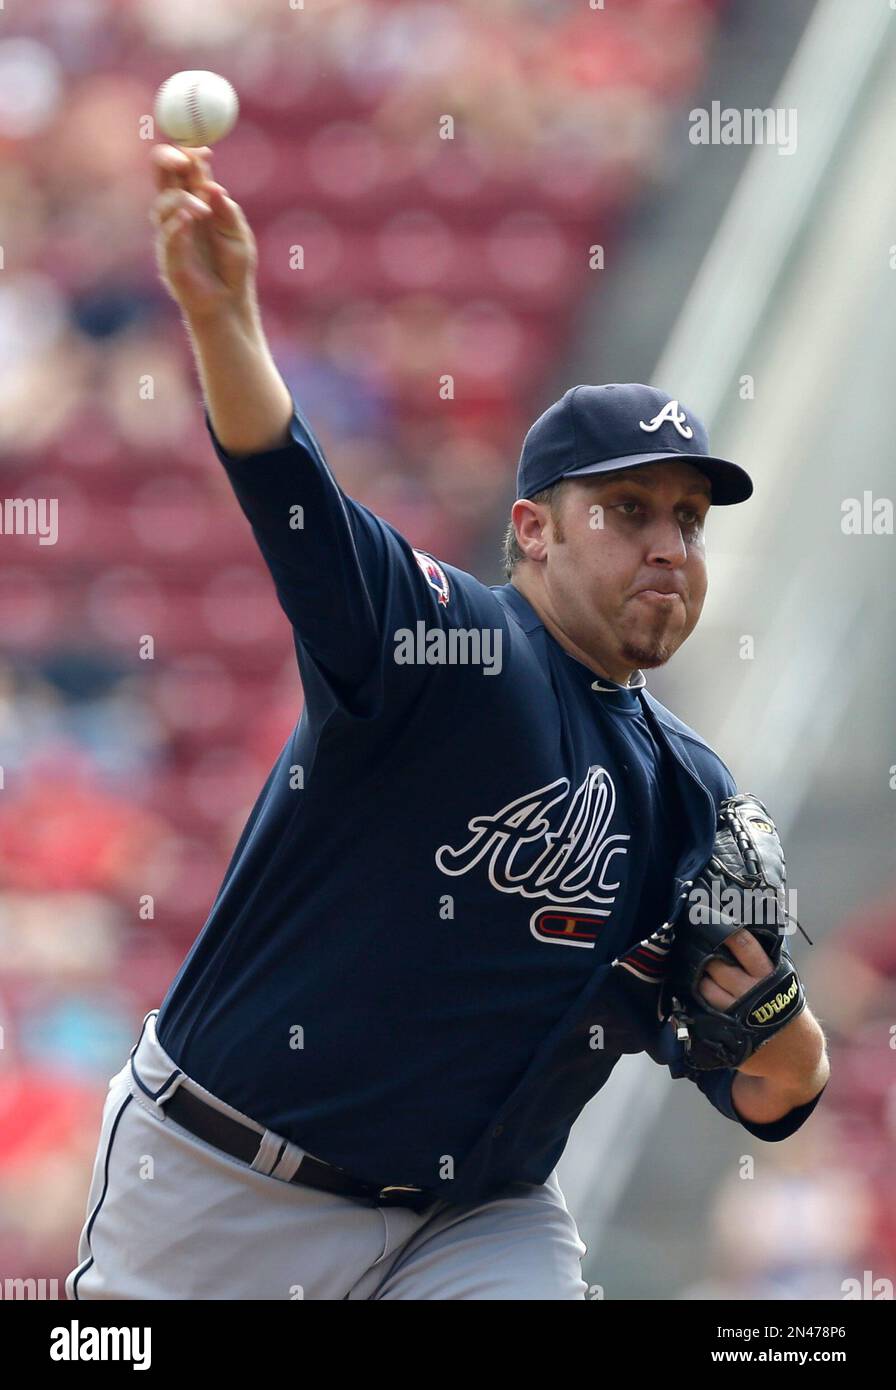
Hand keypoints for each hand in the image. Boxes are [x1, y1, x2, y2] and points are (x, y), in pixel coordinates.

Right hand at [150, 143, 257, 320]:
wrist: (228, 304)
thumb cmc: (234, 269)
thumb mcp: (239, 236)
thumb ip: (228, 212)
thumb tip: (214, 187)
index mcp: (199, 201)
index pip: (187, 170)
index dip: (190, 155)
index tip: (203, 150)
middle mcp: (181, 213)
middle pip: (165, 178)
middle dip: (168, 162)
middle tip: (181, 158)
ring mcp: (171, 233)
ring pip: (163, 204)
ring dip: (181, 200)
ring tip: (203, 210)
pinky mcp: (169, 256)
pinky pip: (167, 235)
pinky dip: (177, 224)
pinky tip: (188, 219)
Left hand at [697, 927, 805, 1079]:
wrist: (797, 1056)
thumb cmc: (788, 1011)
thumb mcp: (784, 983)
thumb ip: (762, 964)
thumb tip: (738, 936)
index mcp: (769, 977)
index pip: (745, 946)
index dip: (726, 932)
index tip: (711, 920)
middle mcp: (752, 993)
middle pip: (717, 966)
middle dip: (706, 956)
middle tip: (698, 949)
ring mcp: (737, 1014)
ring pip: (706, 988)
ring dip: (698, 979)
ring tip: (698, 973)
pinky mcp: (727, 1033)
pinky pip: (703, 1010)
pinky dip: (696, 1001)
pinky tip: (693, 993)